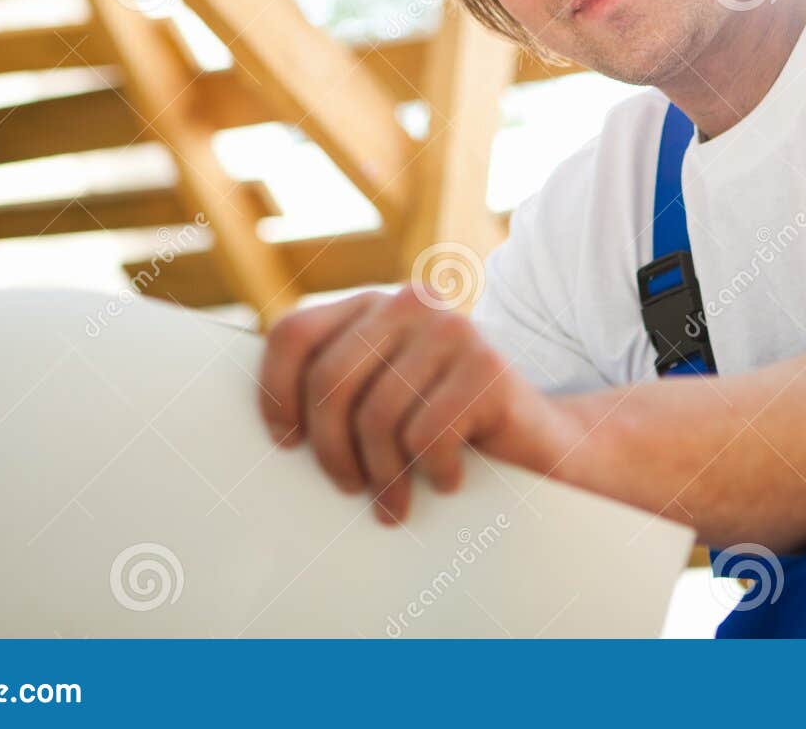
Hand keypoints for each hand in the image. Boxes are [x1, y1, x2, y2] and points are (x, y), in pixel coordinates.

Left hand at [258, 286, 578, 523]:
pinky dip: (432, 472)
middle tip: (350, 489)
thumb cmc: (448, 433)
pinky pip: (426, 435)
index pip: (294, 335)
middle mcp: (410, 303)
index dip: (274, 393)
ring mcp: (453, 330)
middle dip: (331, 451)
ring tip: (395, 503)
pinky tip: (447, 481)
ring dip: (384, 477)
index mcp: (374, 306)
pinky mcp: (488, 367)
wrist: (545, 445)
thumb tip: (260, 432)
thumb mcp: (384, 401)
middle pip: (330, 382)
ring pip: (377, 417)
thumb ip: (339, 391)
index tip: (285, 444)